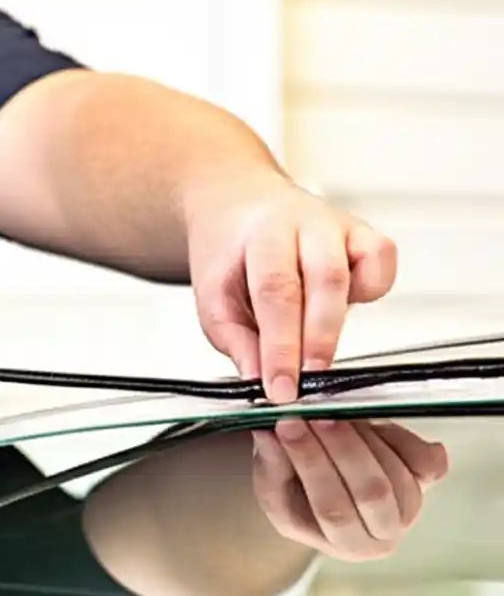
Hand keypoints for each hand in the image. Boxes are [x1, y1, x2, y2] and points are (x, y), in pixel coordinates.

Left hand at [187, 180, 397, 401]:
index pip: (276, 292)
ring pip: (356, 272)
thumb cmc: (229, 252)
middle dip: (315, 342)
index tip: (280, 389)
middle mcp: (305, 223)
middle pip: (322, 280)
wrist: (237, 206)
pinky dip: (373, 291)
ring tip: (317, 363)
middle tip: (304, 385)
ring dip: (337, 325)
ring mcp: (339, 227)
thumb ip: (235, 339)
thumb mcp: (213, 296)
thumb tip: (259, 380)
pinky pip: (383, 263)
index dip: (281, 346)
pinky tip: (344, 311)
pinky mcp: (365, 237)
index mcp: (262, 233)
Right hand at [251, 418, 448, 560]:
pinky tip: (369, 419)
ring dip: (363, 436)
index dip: (310, 464)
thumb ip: (272, 461)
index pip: (332, 507)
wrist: (322, 489)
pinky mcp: (428, 479)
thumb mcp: (272, 486)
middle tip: (316, 414)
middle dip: (342, 448)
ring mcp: (413, 506)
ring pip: (396, 471)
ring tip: (332, 410)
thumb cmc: (297, 495)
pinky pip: (425, 458)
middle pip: (371, 491)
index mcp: (347, 545)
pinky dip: (400, 435)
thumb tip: (268, 429)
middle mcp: (386, 532)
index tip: (287, 426)